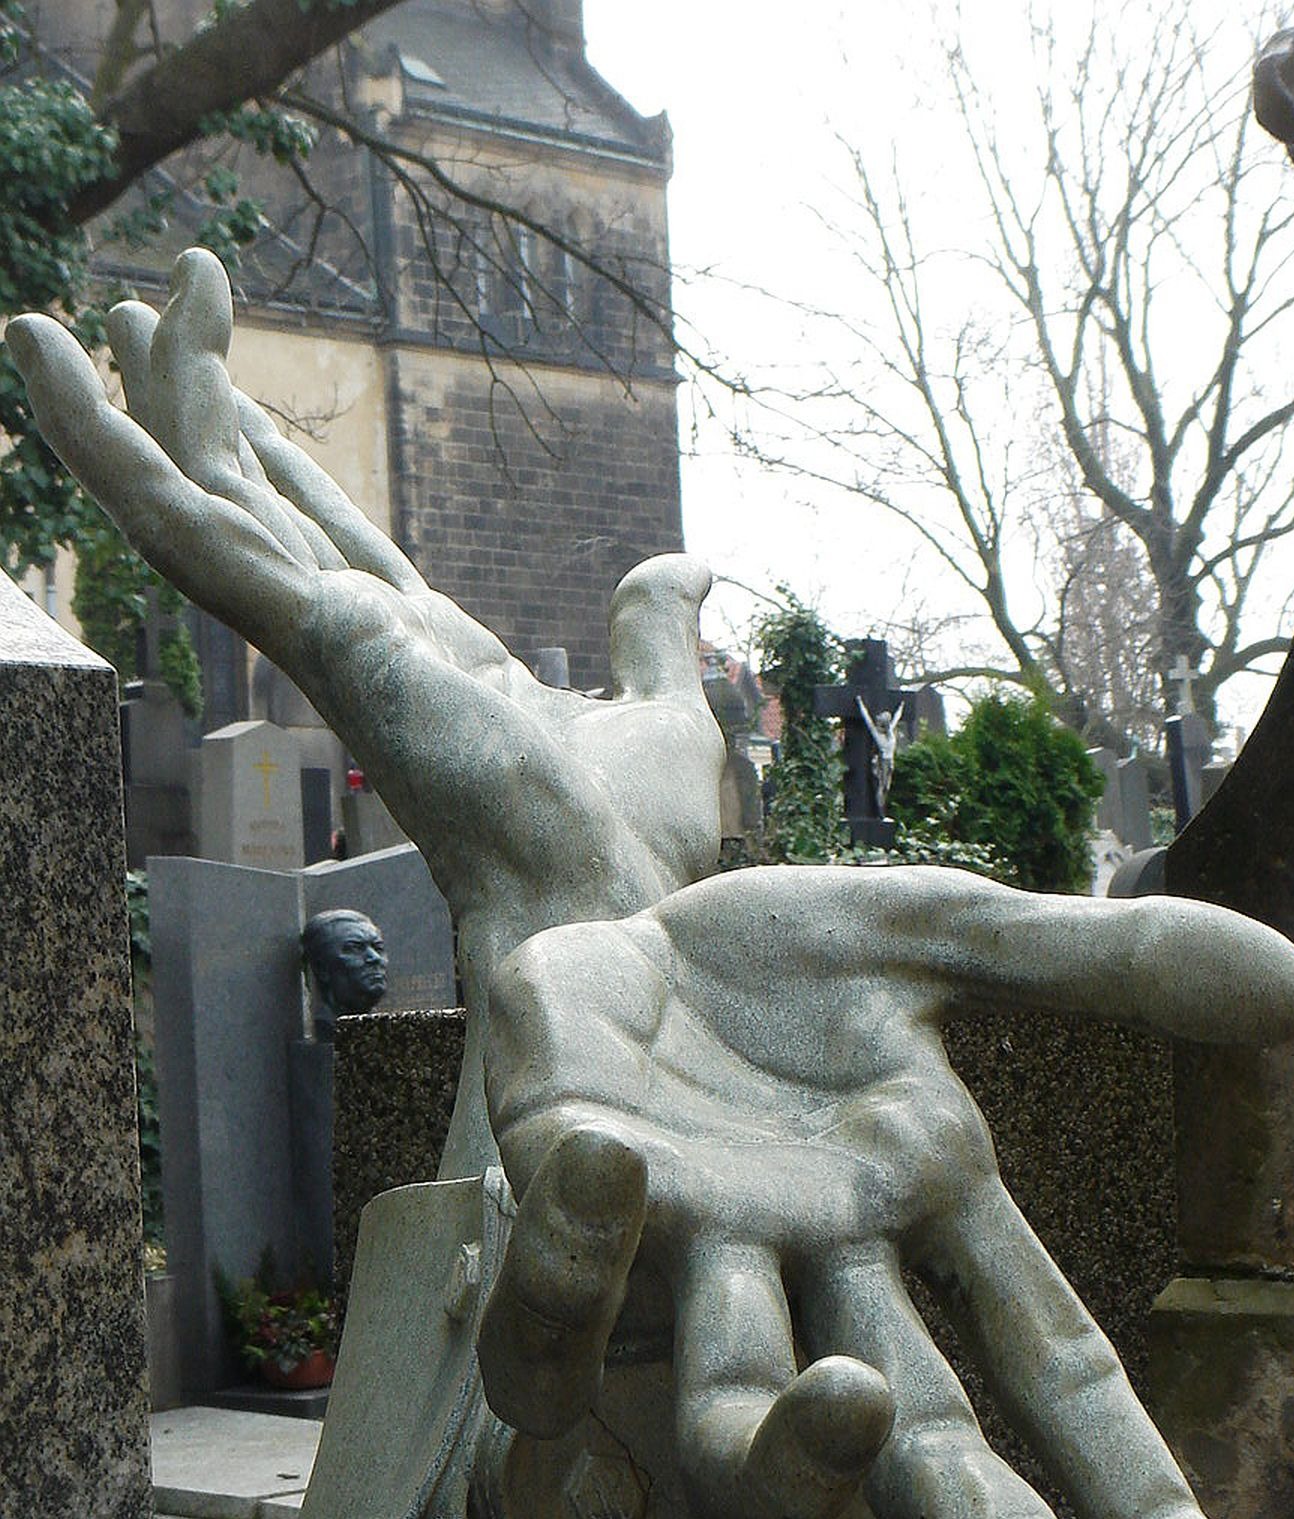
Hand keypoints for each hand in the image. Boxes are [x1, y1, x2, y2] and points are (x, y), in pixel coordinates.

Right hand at [6, 251, 722, 924]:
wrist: (614, 906)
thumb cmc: (630, 846)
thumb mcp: (661, 709)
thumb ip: (652, 631)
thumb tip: (693, 572)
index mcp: (424, 657)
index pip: (329, 541)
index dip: (280, 467)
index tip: (239, 396)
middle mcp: (357, 646)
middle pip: (250, 504)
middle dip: (193, 407)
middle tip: (139, 301)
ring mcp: (323, 640)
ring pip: (194, 504)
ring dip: (129, 404)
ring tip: (52, 313)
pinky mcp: (311, 635)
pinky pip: (184, 525)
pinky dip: (110, 444)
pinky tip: (44, 359)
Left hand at [478, 865, 1293, 1518]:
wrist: (610, 918)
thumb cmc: (780, 961)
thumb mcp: (938, 933)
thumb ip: (1098, 962)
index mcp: (923, 1215)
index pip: (1052, 1371)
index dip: (1137, 1497)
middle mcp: (816, 1276)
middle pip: (914, 1452)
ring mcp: (688, 1270)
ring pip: (726, 1433)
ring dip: (783, 1442)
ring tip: (852, 1397)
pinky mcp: (560, 1237)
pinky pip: (550, 1324)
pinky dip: (572, 1266)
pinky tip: (614, 1161)